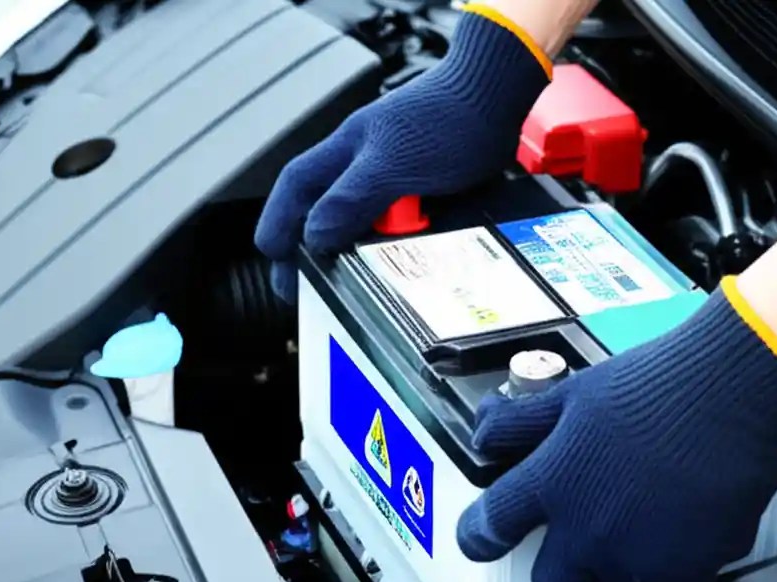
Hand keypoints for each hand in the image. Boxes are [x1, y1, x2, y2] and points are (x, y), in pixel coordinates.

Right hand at [253, 8, 549, 301]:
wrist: (497, 94)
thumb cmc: (448, 117)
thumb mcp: (394, 163)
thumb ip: (352, 199)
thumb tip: (314, 238)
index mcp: (342, 153)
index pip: (293, 194)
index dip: (280, 231)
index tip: (279, 268)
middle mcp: (360, 165)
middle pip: (321, 213)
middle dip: (313, 252)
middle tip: (311, 291)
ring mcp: (391, 176)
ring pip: (360, 222)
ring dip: (356, 251)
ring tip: (351, 285)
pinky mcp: (420, 187)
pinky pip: (397, 224)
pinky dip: (394, 245)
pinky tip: (401, 263)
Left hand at [456, 283, 776, 581]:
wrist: (734, 390)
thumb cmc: (657, 384)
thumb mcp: (573, 393)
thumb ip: (521, 422)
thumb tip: (486, 431)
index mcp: (554, 486)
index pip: (488, 530)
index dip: (479, 535)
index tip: (484, 535)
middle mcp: (593, 534)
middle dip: (562, 566)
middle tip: (581, 530)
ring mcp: (646, 557)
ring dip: (620, 560)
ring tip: (642, 509)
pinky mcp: (695, 566)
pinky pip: (674, 576)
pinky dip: (675, 554)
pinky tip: (683, 509)